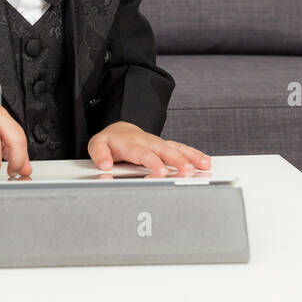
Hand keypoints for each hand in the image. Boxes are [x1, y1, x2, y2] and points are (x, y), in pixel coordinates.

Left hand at [86, 122, 211, 177]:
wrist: (120, 130)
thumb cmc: (111, 141)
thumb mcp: (97, 145)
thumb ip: (99, 155)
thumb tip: (105, 165)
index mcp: (132, 143)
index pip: (144, 153)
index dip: (153, 162)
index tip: (161, 171)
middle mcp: (148, 141)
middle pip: (165, 150)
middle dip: (178, 160)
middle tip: (187, 171)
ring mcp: (159, 143)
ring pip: (177, 148)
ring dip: (191, 157)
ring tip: (203, 165)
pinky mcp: (166, 146)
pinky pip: (182, 148)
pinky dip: (194, 154)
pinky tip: (205, 161)